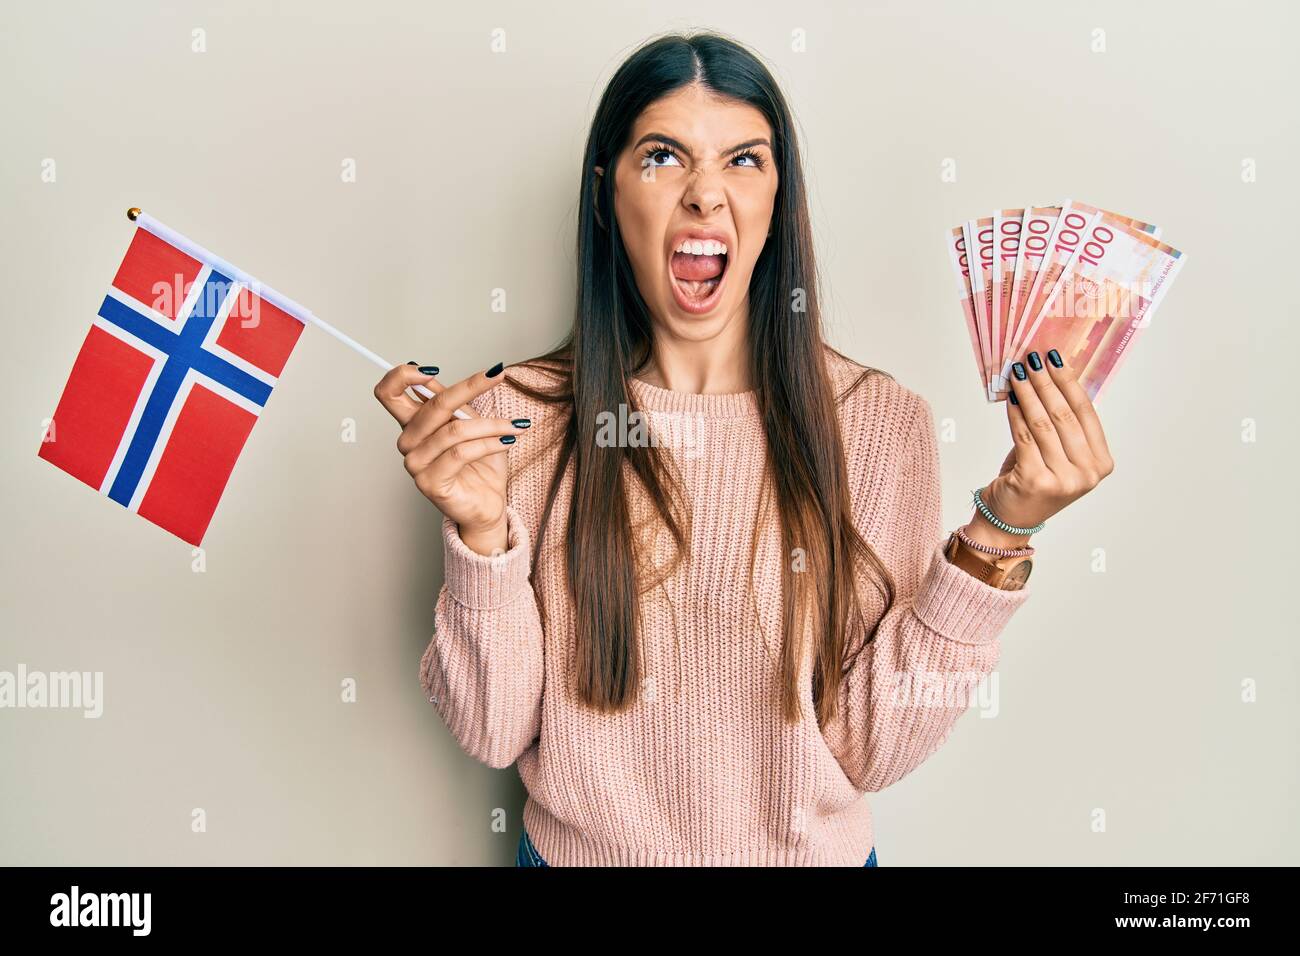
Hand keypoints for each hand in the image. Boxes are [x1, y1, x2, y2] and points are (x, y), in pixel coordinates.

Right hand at [373, 363, 526, 553]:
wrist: (487, 503)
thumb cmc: (480, 463)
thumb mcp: (469, 423)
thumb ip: (452, 401)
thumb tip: (434, 375)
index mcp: (412, 424)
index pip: (388, 392)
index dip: (403, 375)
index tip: (432, 368)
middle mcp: (408, 442)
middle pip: (432, 405)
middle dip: (469, 386)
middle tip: (498, 376)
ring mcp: (415, 464)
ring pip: (453, 430)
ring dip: (491, 424)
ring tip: (514, 425)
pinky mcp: (429, 483)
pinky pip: (461, 453)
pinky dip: (490, 443)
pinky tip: (509, 441)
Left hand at [975, 349, 1114, 545]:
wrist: (1009, 520)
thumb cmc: (1033, 481)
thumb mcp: (1057, 453)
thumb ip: (1060, 424)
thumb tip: (1049, 376)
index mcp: (1101, 464)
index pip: (1086, 413)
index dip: (1069, 382)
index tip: (1055, 359)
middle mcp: (1087, 474)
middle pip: (1065, 415)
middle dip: (1046, 383)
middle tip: (1032, 360)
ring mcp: (1063, 480)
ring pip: (1043, 423)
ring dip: (1028, 393)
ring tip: (1017, 373)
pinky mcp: (1035, 480)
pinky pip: (1024, 436)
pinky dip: (1016, 412)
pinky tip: (1010, 397)